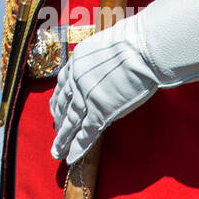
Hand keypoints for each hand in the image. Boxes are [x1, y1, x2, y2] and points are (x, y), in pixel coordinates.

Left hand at [47, 0, 198, 164]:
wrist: (144, 48)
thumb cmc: (136, 41)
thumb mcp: (111, 43)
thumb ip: (106, 56)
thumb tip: (114, 59)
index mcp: (78, 60)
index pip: (63, 83)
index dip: (59, 98)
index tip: (55, 108)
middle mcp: (76, 79)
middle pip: (63, 104)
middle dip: (58, 120)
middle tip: (55, 132)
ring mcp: (86, 96)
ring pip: (69, 123)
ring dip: (62, 139)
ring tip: (56, 152)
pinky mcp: (99, 112)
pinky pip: (84, 134)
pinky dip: (76, 148)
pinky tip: (70, 158)